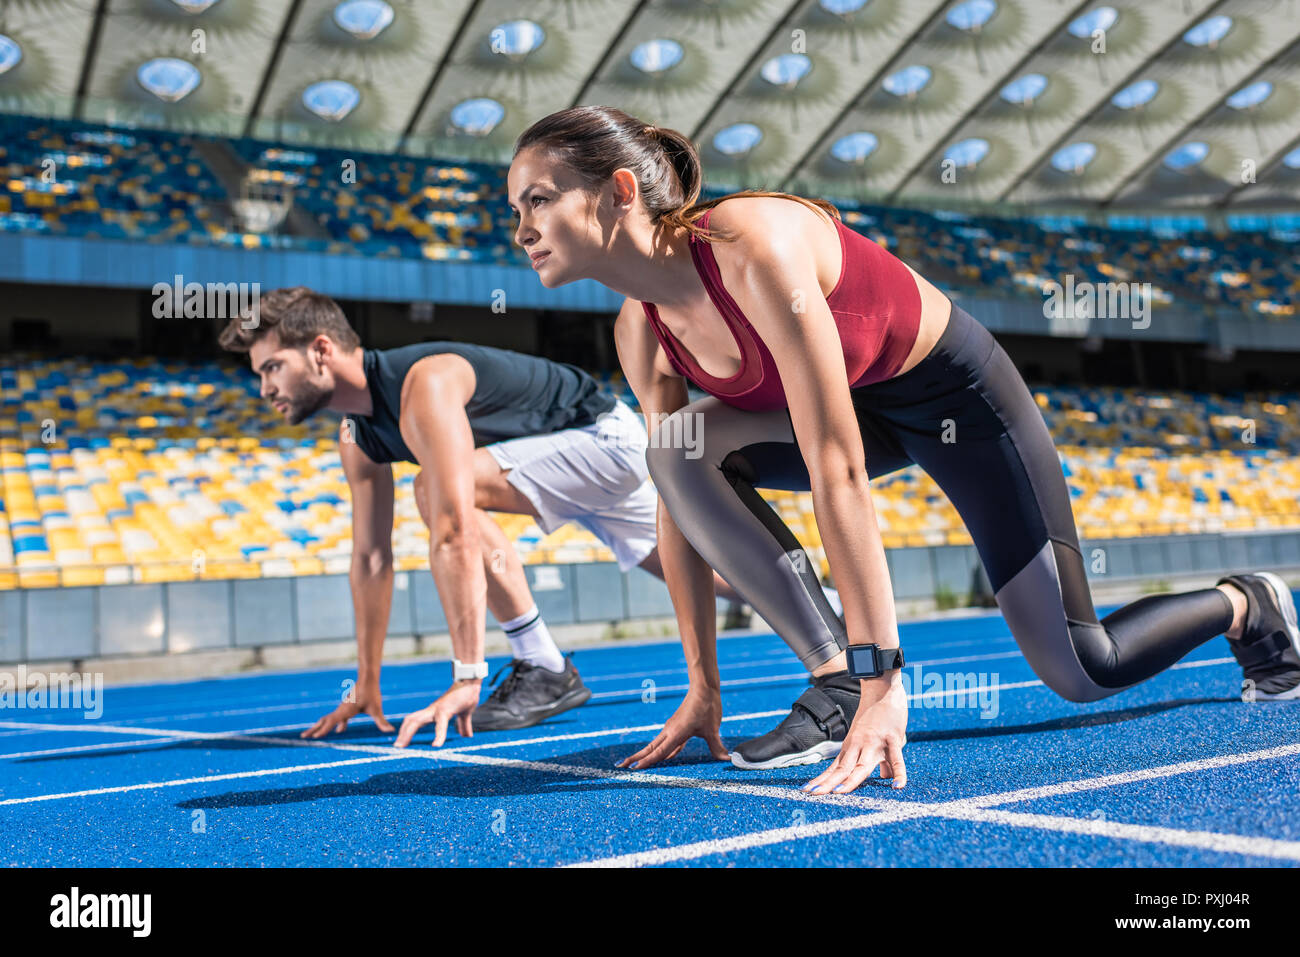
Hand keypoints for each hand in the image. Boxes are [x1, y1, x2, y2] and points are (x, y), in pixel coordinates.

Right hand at [301, 679, 394, 738]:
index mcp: (345, 711)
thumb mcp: (376, 709)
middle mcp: (341, 710)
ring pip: (328, 719)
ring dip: (320, 727)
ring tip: (313, 735)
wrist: (368, 679)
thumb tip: (390, 730)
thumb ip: (381, 722)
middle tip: (303, 737)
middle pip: (324, 721)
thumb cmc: (371, 693)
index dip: (324, 730)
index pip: (332, 722)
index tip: (315, 737)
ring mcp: (342, 709)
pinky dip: (333, 724)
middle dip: (314, 729)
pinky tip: (341, 730)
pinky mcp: (346, 708)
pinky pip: (337, 718)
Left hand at [393, 680, 481, 747]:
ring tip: (402, 746)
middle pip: (411, 720)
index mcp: (434, 712)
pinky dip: (438, 736)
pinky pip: (440, 725)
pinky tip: (436, 745)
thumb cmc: (467, 696)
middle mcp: (432, 710)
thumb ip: (464, 725)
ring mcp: (437, 709)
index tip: (401, 743)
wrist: (471, 684)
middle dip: (402, 733)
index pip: (415, 720)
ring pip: (416, 721)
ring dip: (407, 733)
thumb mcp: (465, 715)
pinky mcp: (445, 710)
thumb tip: (467, 736)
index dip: (407, 730)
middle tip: (396, 747)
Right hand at [616, 686, 728, 769]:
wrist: (703, 688)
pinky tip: (664, 758)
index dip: (646, 761)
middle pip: (649, 748)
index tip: (632, 769)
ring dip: (645, 754)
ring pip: (655, 745)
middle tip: (620, 766)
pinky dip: (661, 751)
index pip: (658, 751)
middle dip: (635, 758)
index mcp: (676, 733)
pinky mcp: (676, 727)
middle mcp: (670, 731)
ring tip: (634, 763)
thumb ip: (716, 746)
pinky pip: (666, 742)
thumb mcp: (712, 729)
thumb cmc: (707, 707)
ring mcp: (672, 729)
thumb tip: (727, 759)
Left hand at [801, 676, 907, 793]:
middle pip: (842, 769)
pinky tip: (896, 786)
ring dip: (850, 780)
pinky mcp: (891, 739)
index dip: (822, 780)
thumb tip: (885, 777)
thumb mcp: (869, 737)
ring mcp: (874, 743)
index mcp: (851, 746)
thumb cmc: (876, 715)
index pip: (834, 767)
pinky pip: (896, 759)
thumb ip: (876, 759)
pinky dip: (898, 773)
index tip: (808, 791)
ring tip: (839, 793)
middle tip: (814, 795)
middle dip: (828, 783)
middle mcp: (859, 746)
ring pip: (861, 766)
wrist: (882, 689)